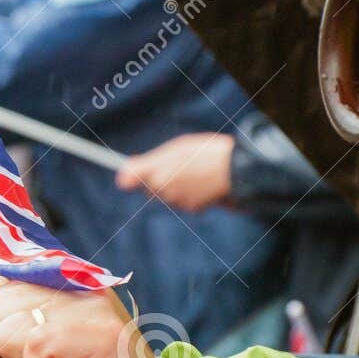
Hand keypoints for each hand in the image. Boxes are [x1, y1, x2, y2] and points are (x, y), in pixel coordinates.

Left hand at [115, 133, 234, 210]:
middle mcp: (162, 188)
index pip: (127, 179)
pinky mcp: (191, 208)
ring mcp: (177, 200)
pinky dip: (190, 194)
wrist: (237, 169)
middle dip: (157, 179)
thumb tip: (121, 180)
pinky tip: (202, 182)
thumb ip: (147, 164)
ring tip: (194, 171)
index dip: (129, 176)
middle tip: (176, 165)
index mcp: (155, 169)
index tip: (127, 173)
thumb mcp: (176, 149)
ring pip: (168, 195)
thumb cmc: (207, 153)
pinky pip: (184, 202)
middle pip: (149, 188)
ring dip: (175, 186)